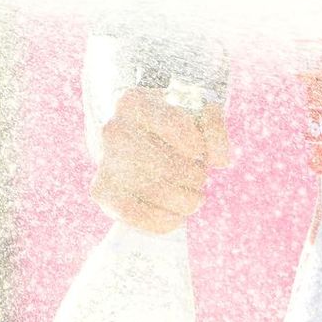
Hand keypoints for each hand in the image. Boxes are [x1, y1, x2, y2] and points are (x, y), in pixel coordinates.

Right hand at [89, 89, 232, 234]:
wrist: (135, 142)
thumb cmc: (171, 129)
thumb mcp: (195, 116)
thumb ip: (214, 129)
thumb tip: (220, 159)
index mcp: (136, 101)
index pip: (175, 124)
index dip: (197, 145)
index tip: (200, 153)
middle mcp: (115, 128)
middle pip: (167, 164)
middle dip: (194, 177)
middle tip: (199, 178)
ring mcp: (105, 160)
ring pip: (155, 190)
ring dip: (184, 200)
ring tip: (193, 198)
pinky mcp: (101, 190)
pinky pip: (133, 213)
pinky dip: (162, 220)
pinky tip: (176, 217)